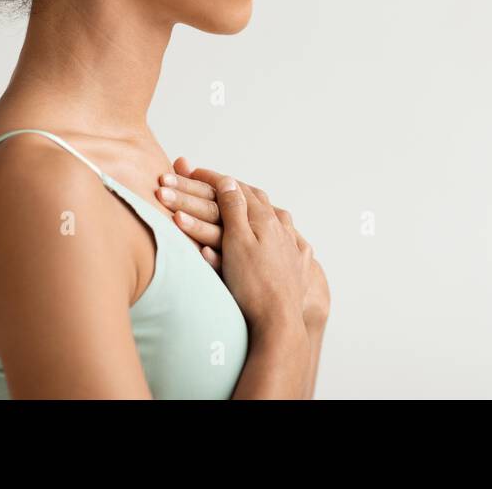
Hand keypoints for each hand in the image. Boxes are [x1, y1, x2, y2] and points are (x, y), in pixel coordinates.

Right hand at [159, 158, 329, 328]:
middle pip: (258, 200)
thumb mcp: (236, 240)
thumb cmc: (252, 283)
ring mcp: (292, 247)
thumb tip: (229, 180)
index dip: (215, 179)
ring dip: (257, 208)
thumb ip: (233, 208)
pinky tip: (273, 234)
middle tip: (216, 184)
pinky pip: (288, 240)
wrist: (277, 321)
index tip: (194, 172)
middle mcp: (283, 228)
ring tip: (244, 204)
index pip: (238, 189)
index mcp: (266, 218)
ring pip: (276, 217)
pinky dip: (275, 231)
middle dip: (235, 190)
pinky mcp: (297, 267)